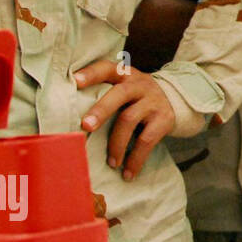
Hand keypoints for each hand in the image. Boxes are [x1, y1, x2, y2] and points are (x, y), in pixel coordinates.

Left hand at [75, 60, 176, 181]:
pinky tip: (128, 172)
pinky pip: (147, 140)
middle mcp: (139, 85)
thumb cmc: (136, 97)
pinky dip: (136, 158)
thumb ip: (103, 93)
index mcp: (124, 75)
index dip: (91, 74)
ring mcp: (153, 101)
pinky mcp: (164, 119)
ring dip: (116, 143)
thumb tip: (67, 118)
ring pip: (130, 119)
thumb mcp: (124, 87)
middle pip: (119, 94)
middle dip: (101, 110)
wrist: (175, 100)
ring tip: (110, 162)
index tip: (75, 81)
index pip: (107, 68)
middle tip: (86, 126)